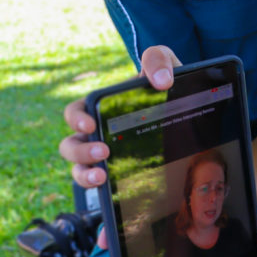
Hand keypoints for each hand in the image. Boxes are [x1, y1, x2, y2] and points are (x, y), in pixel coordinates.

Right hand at [58, 45, 181, 187]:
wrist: (187, 107)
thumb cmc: (168, 85)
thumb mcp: (166, 67)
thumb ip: (158, 60)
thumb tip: (161, 81)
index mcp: (101, 108)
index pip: (75, 113)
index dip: (76, 119)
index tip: (90, 124)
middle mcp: (99, 134)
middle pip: (70, 146)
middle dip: (80, 151)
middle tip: (102, 152)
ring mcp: (108, 156)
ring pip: (79, 171)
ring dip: (84, 176)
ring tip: (102, 177)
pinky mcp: (123, 174)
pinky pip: (103, 188)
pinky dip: (102, 194)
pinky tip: (113, 195)